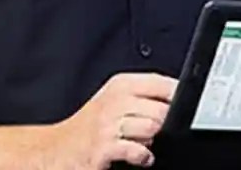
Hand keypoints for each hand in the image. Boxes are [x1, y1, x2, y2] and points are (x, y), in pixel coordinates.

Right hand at [40, 72, 177, 169]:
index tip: (184, 108)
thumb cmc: (90, 127)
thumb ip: (144, 96)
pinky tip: (140, 157)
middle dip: (165, 124)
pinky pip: (137, 150)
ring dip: (153, 140)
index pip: (162, 83)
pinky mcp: (103, 148)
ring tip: (143, 142)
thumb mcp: (115, 100)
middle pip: (162, 109)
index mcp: (121, 85)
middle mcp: (114, 100)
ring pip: (153, 127)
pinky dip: (144, 156)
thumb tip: (177, 99)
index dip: (178, 97)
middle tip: (155, 131)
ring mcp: (108, 125)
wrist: (56, 149)